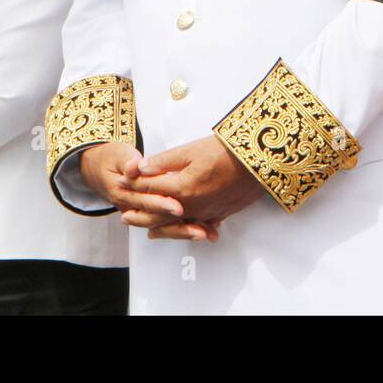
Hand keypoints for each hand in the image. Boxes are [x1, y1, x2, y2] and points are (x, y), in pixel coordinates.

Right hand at [79, 142, 213, 240]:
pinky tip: (205, 230)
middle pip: (158, 221)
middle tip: (198, 229)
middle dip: (179, 226)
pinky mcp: (152, 212)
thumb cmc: (111, 160)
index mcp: (124, 194)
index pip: (146, 202)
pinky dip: (186, 228)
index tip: (178, 206)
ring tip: (206, 233)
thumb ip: (128, 162)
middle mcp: (133, 208)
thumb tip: (133, 166)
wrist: (99, 168)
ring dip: (185, 231)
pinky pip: (169, 224)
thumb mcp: (118, 155)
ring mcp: (142, 212)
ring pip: (165, 227)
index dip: (161, 205)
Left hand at [123, 135, 263, 237]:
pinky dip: (188, 230)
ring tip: (149, 232)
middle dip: (141, 215)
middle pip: (159, 214)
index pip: (150, 188)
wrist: (259, 161)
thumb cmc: (227, 152)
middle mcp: (192, 205)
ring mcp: (207, 212)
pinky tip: (185, 231)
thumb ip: (164, 162)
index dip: (134, 184)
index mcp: (181, 188)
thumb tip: (140, 167)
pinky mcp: (221, 213)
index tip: (123, 183)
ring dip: (161, 227)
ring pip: (178, 225)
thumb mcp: (191, 150)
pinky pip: (200, 226)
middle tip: (125, 217)